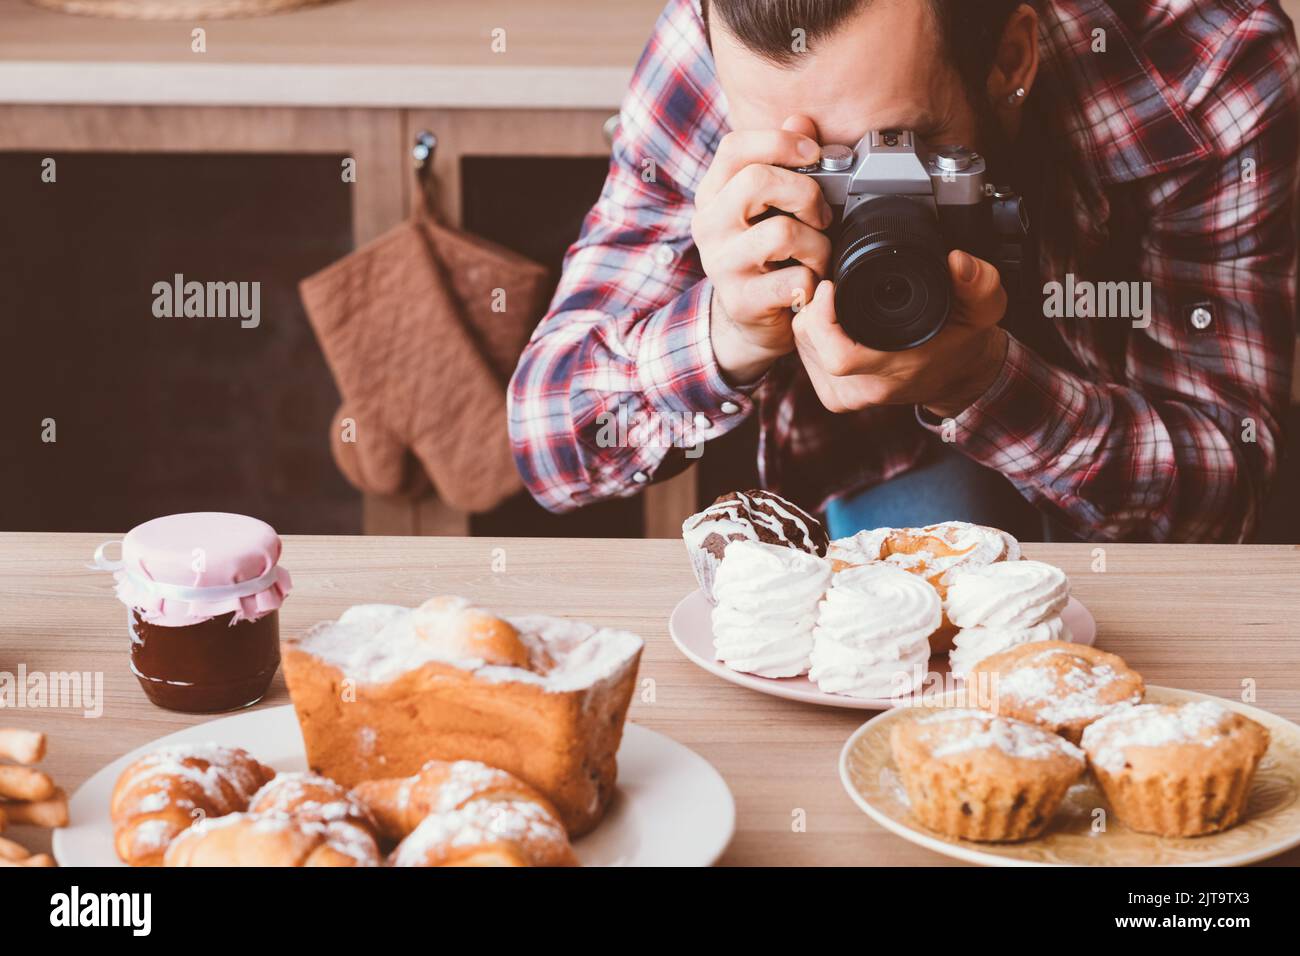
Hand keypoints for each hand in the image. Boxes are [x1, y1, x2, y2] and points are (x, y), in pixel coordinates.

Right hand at [692, 115, 833, 385]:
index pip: (735, 147)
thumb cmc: (764, 255)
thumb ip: (783, 160)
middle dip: (805, 194)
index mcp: (713, 194)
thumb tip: (801, 119)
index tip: (813, 154)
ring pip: (781, 233)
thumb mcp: (768, 205)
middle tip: (821, 215)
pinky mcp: (741, 300)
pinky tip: (809, 283)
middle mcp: (709, 225)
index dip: (780, 141)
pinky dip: (814, 281)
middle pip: (757, 181)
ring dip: (817, 245)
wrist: (748, 319)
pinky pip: (794, 279)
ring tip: (818, 256)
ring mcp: (721, 264)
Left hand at [792, 250, 1009, 417]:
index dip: (823, 317)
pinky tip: (832, 322)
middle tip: (831, 284)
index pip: (838, 354)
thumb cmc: (962, 341)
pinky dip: (811, 335)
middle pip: (811, 344)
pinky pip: (805, 358)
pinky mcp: (834, 398)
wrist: (956, 377)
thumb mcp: (983, 309)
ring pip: (804, 349)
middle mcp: (866, 389)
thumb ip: (978, 283)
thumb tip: (958, 262)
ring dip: (812, 319)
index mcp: (895, 370)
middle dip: (814, 308)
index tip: (831, 284)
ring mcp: (846, 398)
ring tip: (835, 301)